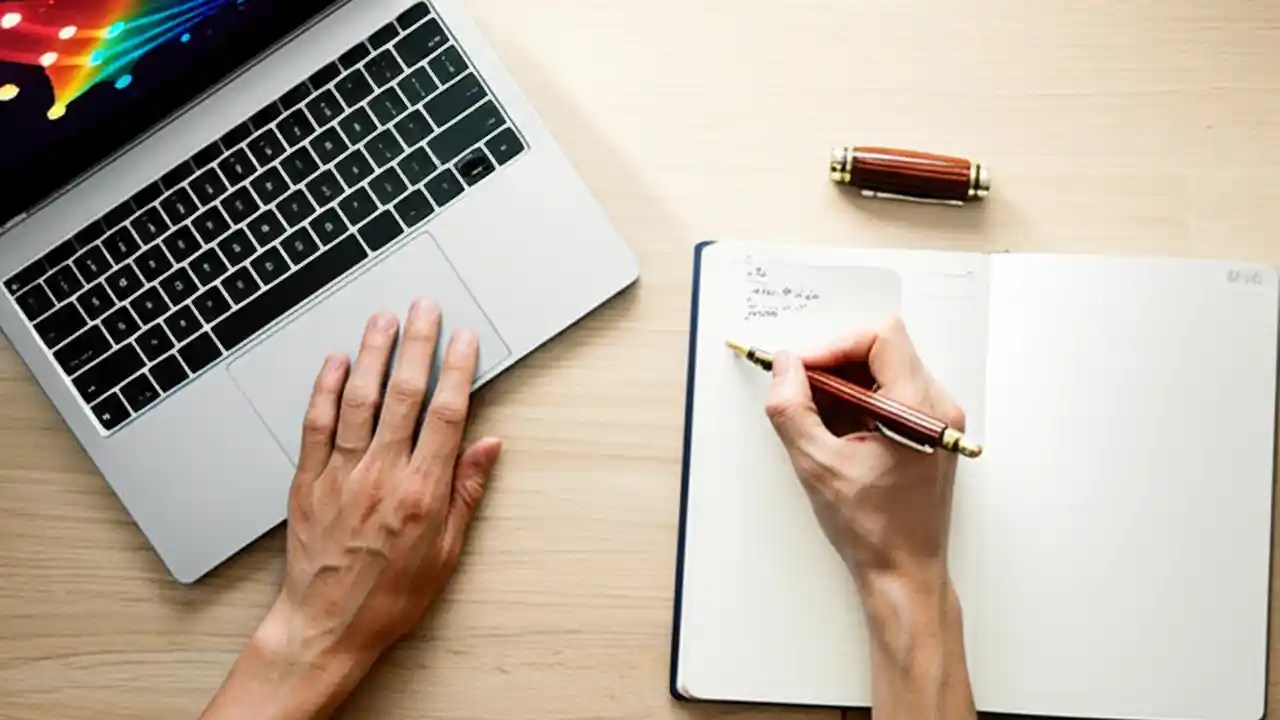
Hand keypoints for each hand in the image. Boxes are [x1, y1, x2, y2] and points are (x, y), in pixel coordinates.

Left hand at [202, 299, 501, 719]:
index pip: (446, 414)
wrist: (328, 625)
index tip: (464, 339)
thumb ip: (466, 492)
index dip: (457, 369)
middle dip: (417, 344)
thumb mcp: (448, 551)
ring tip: (383, 319)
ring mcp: (341, 474)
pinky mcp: (308, 481)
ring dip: (372, 353)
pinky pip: (316, 423)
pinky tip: (335, 361)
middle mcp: (381, 475)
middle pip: (404, 394)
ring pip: (358, 398)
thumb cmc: (391, 596)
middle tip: (425, 307)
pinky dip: (325, 388)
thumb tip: (487, 445)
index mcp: (422, 492)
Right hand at [765, 316, 963, 587]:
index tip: (802, 370)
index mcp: (918, 409)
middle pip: (882, 350)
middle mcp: (937, 407)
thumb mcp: (818, 466)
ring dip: (843, 383)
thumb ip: (793, 409)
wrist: (904, 572)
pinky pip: (890, 394)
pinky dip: (857, 401)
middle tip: (800, 390)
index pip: (881, 337)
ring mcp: (936, 419)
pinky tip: (835, 431)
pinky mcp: (928, 432)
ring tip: (816, 417)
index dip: (834, 345)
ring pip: (884, 370)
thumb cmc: (872, 529)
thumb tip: (783, 367)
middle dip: (834, 364)